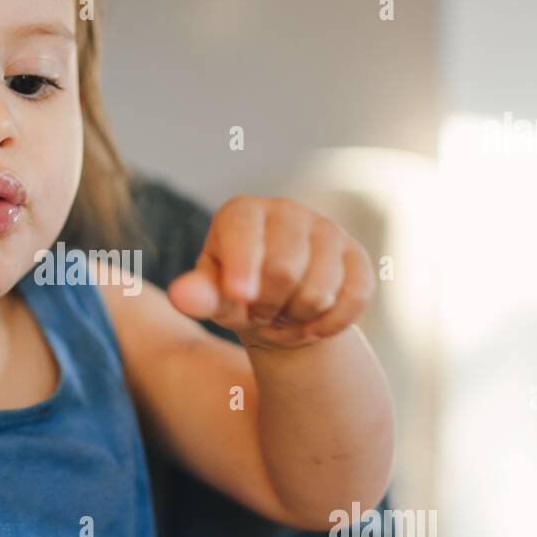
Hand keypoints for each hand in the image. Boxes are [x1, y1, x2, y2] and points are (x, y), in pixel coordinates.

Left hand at [167, 196, 374, 348]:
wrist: (280, 307)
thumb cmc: (236, 297)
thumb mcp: (214, 298)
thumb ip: (199, 295)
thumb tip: (181, 296)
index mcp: (242, 212)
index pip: (244, 233)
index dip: (243, 269)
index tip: (239, 297)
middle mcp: (286, 211)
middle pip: (284, 269)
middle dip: (268, 307)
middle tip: (259, 312)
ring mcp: (326, 230)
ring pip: (321, 289)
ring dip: (298, 318)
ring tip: (283, 315)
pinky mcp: (356, 255)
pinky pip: (354, 297)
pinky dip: (331, 324)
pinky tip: (313, 324)